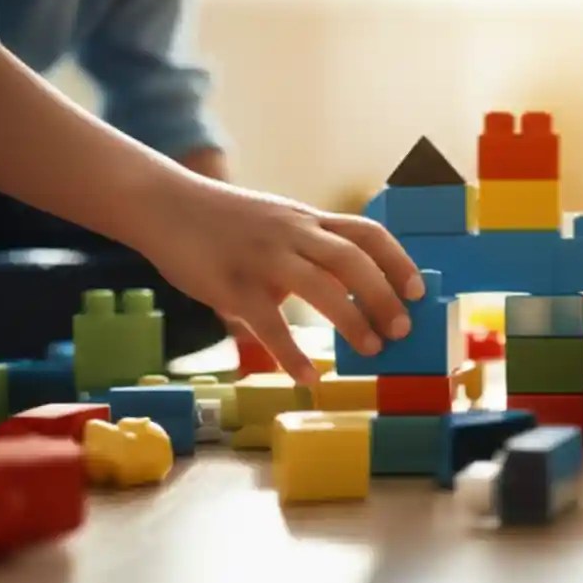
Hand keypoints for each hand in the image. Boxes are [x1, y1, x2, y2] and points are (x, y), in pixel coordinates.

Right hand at [136, 176, 423, 383]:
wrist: (164, 204)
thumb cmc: (226, 223)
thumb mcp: (278, 225)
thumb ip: (310, 252)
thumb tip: (349, 295)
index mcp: (307, 220)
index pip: (367, 233)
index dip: (398, 261)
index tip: (418, 290)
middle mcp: (292, 233)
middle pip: (353, 258)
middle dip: (384, 294)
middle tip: (402, 329)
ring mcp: (262, 257)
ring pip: (319, 286)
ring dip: (351, 321)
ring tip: (371, 350)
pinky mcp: (231, 283)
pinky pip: (268, 323)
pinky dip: (291, 354)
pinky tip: (308, 378)